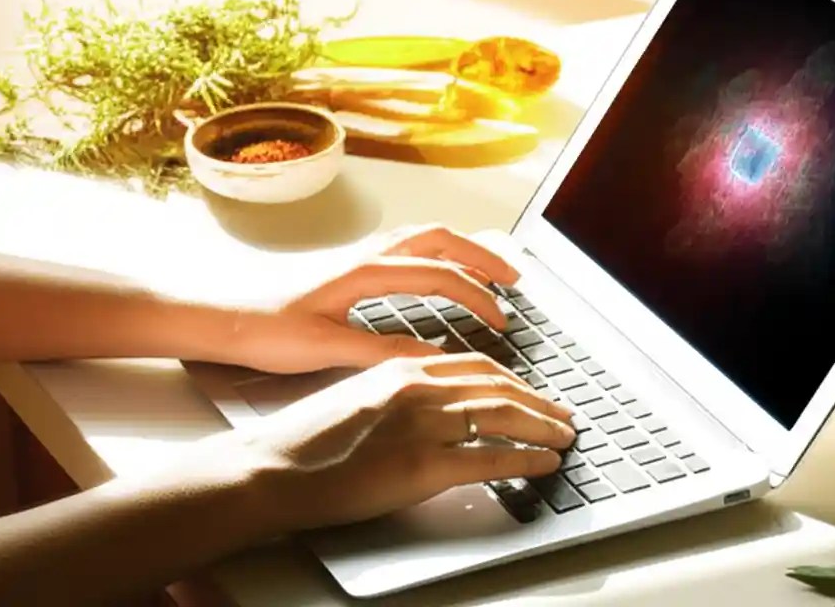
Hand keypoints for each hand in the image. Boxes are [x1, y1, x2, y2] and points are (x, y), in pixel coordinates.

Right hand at [206, 354, 575, 532]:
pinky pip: (491, 458)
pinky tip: (544, 465)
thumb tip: (435, 404)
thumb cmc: (304, 442)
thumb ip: (400, 392)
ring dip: (544, 428)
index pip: (477, 366)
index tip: (532, 392)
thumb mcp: (359, 397)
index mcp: (402, 368)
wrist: (269, 470)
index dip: (513, 380)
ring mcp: (422, 424)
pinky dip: (526, 460)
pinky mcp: (422, 464)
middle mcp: (418, 388)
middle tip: (563, 416)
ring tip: (564, 439)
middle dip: (540, 403)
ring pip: (504, 417)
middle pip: (500, 388)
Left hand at [231, 224, 520, 373]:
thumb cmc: (263, 331)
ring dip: (461, 250)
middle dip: (483, 256)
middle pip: (441, 240)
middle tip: (514, 278)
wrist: (219, 319)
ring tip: (488, 271)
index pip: (439, 276)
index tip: (501, 320)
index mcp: (366, 272)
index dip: (477, 297)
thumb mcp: (328, 349)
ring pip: (424, 238)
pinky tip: (438, 274)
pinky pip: (407, 246)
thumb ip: (385, 350)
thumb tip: (434, 354)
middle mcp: (366, 256)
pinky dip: (437, 254)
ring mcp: (358, 257)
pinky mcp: (349, 267)